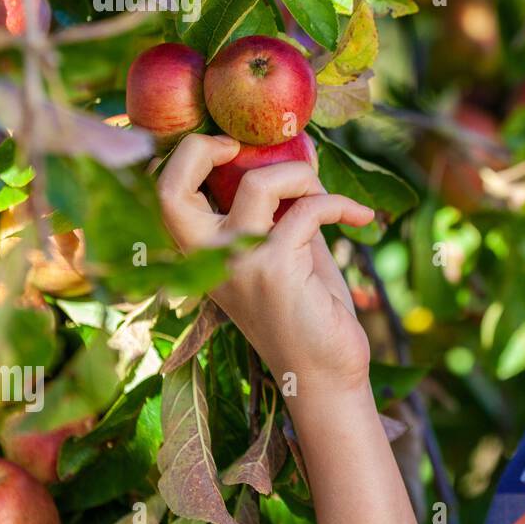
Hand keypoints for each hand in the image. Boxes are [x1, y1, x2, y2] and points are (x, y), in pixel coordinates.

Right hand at [156, 134, 376, 392]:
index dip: (187, 157)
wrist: (325, 377)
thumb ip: (288, 207)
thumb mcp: (292, 251)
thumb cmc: (309, 314)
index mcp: (202, 257)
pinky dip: (339, 204)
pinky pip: (309, 210)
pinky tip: (361, 217)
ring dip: (302, 176)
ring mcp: (237, 265)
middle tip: (243, 146)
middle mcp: (208, 261)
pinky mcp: (275, 270)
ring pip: (259, 183)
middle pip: (170, 189)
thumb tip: (301, 150)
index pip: (163, 197)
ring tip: (325, 195)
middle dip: (201, 148)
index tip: (235, 146)